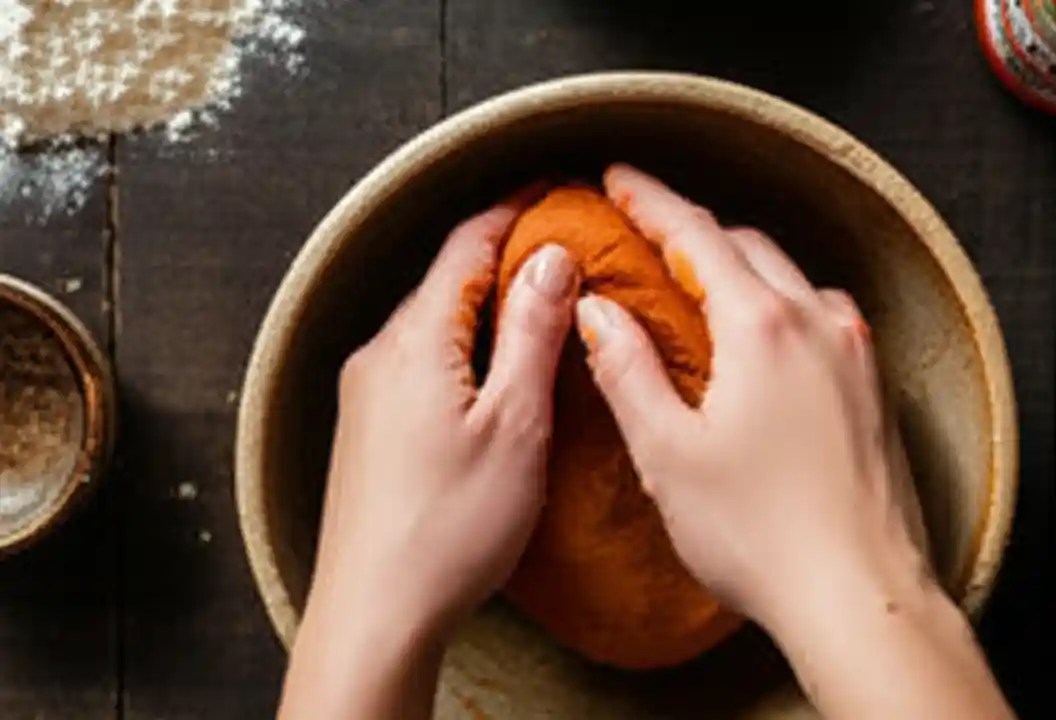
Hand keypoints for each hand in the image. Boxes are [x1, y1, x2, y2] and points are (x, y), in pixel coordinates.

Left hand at [279, 194, 578, 719]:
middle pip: (448, 283)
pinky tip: (496, 379)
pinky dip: (464, 351)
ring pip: (435, 325)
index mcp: (414, 342)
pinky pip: (420, 363)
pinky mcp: (368, 430)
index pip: (466, 246)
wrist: (376, 612)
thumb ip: (532, 333)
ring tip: (542, 314)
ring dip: (486, 310)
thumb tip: (551, 259)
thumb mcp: (515, 424)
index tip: (555, 193)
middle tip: (565, 255)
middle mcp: (378, 357)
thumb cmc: (449, 528)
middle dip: (505, 260)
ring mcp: (366, 394)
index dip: (515, 211)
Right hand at [578, 164, 927, 627]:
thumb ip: (627, 371)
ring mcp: (856, 355)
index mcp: (762, 327)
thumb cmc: (761, 534)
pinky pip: (821, 320)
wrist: (860, 595)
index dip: (650, 200)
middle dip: (693, 231)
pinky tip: (761, 346)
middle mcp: (818, 324)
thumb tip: (598, 312)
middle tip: (647, 232)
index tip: (618, 180)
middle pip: (748, 247)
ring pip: (791, 281)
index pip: (696, 233)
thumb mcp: (668, 454)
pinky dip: (780, 310)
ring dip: (743, 270)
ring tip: (701, 289)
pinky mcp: (875, 391)